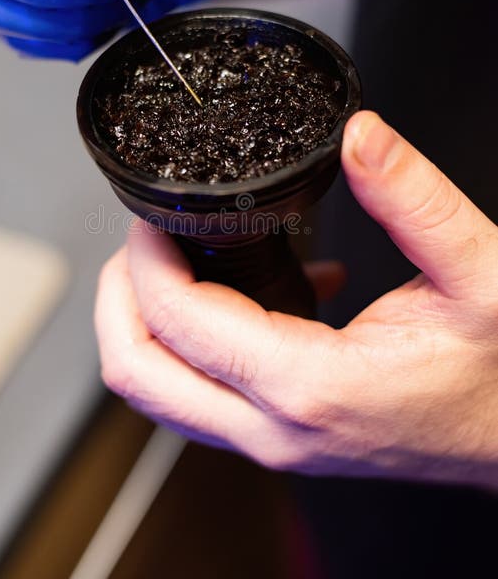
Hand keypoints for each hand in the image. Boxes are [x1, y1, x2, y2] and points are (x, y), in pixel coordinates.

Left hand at [95, 112, 497, 488]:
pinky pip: (201, 396)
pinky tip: (255, 292)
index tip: (153, 211)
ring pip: (159, 393)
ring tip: (170, 261)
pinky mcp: (281, 437)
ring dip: (144, 324)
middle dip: (117, 298)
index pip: (177, 321)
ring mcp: (273, 442)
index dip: (146, 256)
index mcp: (309, 385)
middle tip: (140, 241)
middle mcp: (274, 428)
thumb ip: (416, 199)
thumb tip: (360, 137)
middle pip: (137, 375)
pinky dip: (193, 345)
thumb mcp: (479, 273)